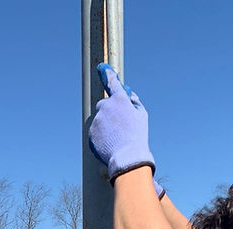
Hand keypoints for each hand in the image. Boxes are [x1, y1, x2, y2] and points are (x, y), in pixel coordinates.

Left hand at [88, 63, 153, 180]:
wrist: (127, 157)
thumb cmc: (137, 135)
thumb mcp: (141, 115)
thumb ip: (133, 101)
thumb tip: (127, 93)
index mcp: (119, 100)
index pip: (113, 84)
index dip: (108, 75)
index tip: (102, 68)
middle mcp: (105, 107)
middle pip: (105, 105)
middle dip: (111, 111)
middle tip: (121, 124)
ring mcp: (96, 120)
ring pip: (100, 120)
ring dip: (107, 125)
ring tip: (118, 138)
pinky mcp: (91, 132)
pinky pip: (96, 131)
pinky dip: (102, 136)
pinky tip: (111, 144)